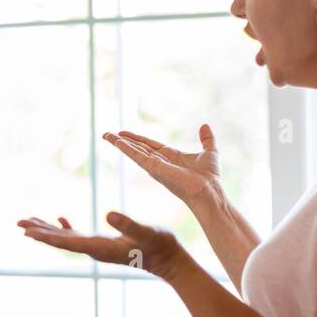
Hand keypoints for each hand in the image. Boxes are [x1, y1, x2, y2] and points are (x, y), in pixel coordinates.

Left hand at [17, 211, 194, 280]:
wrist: (169, 261)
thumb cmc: (159, 245)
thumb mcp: (146, 231)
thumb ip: (128, 223)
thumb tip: (109, 213)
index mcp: (99, 247)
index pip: (67, 242)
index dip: (46, 236)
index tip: (27, 231)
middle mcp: (94, 249)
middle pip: (60, 241)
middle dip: (39, 232)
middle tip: (18, 222)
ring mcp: (98, 247)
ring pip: (66, 238)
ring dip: (47, 229)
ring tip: (28, 221)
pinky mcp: (104, 243)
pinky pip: (78, 235)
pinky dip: (66, 227)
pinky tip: (60, 218)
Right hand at [102, 124, 221, 209]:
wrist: (209, 191)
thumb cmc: (210, 178)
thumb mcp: (210, 152)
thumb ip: (206, 139)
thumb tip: (204, 125)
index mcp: (170, 157)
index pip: (150, 146)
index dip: (137, 139)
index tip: (124, 133)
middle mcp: (160, 162)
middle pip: (137, 148)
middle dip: (123, 141)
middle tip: (107, 134)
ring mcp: (155, 166)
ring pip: (134, 151)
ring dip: (119, 143)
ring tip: (105, 135)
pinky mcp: (154, 169)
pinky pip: (137, 156)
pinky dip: (126, 148)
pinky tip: (116, 142)